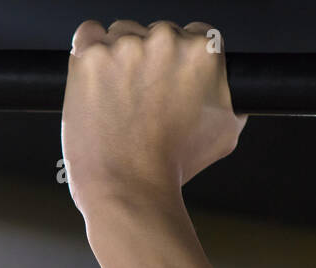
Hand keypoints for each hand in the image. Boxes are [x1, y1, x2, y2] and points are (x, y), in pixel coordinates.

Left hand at [61, 20, 246, 213]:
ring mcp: (124, 46)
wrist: (130, 187)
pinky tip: (91, 80)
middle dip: (145, 60)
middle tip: (136, 99)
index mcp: (204, 49)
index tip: (163, 81)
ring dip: (115, 57)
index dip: (175, 60)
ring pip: (118, 34)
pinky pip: (86, 34)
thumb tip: (229, 88)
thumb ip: (229, 97)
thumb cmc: (174, 166)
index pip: (192, 33)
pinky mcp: (89, 57)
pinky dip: (86, 51)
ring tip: (113, 99)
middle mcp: (166, 39)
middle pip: (154, 32)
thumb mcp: (224, 131)